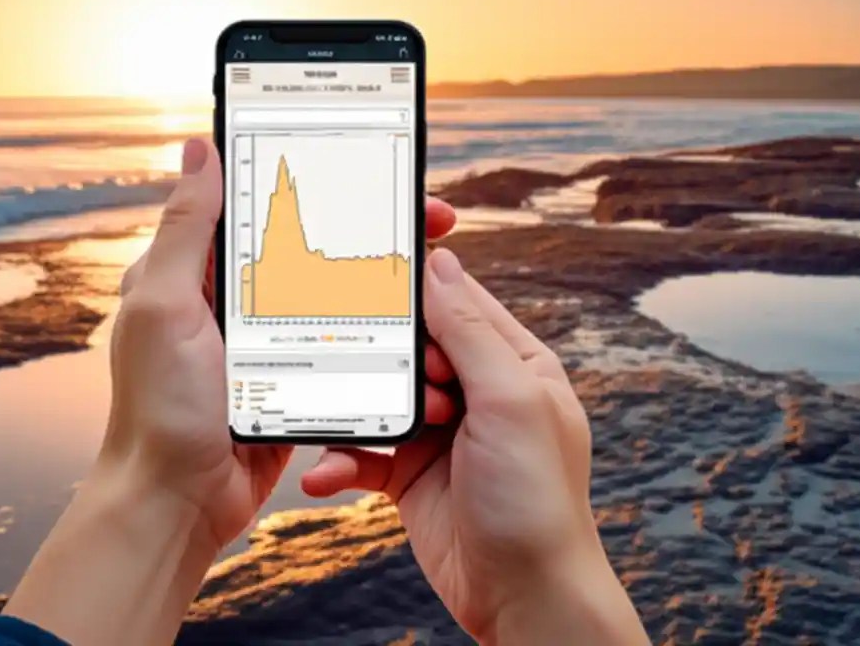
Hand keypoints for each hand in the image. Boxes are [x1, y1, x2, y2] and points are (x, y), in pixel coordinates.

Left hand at [5, 139, 458, 644]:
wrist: (176, 502)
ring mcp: (266, 342)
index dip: (319, 181)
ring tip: (433, 274)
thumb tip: (200, 148)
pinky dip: (374, 335)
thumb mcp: (165, 305)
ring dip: (382, 282)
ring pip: (334, 294)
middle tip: (431, 220)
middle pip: (314, 245)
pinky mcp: (292, 381)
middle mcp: (233, 300)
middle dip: (372, 228)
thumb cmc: (159, 408)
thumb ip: (187, 229)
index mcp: (198, 271)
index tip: (374, 169)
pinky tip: (413, 329)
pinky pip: (339, 347)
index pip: (264, 205)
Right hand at [302, 248, 647, 644]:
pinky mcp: (408, 474)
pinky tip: (322, 474)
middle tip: (368, 364)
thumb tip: (441, 265)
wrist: (522, 594)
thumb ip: (470, 332)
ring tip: (344, 418)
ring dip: (356, 406)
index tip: (370, 271)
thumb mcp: (510, 400)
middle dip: (384, 353)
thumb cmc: (536, 499)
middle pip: (412, 345)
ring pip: (380, 395)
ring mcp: (440, 434)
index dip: (420, 288)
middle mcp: (478, 393)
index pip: (460, 302)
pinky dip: (339, 461)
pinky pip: (362, 452)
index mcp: (515, 363)